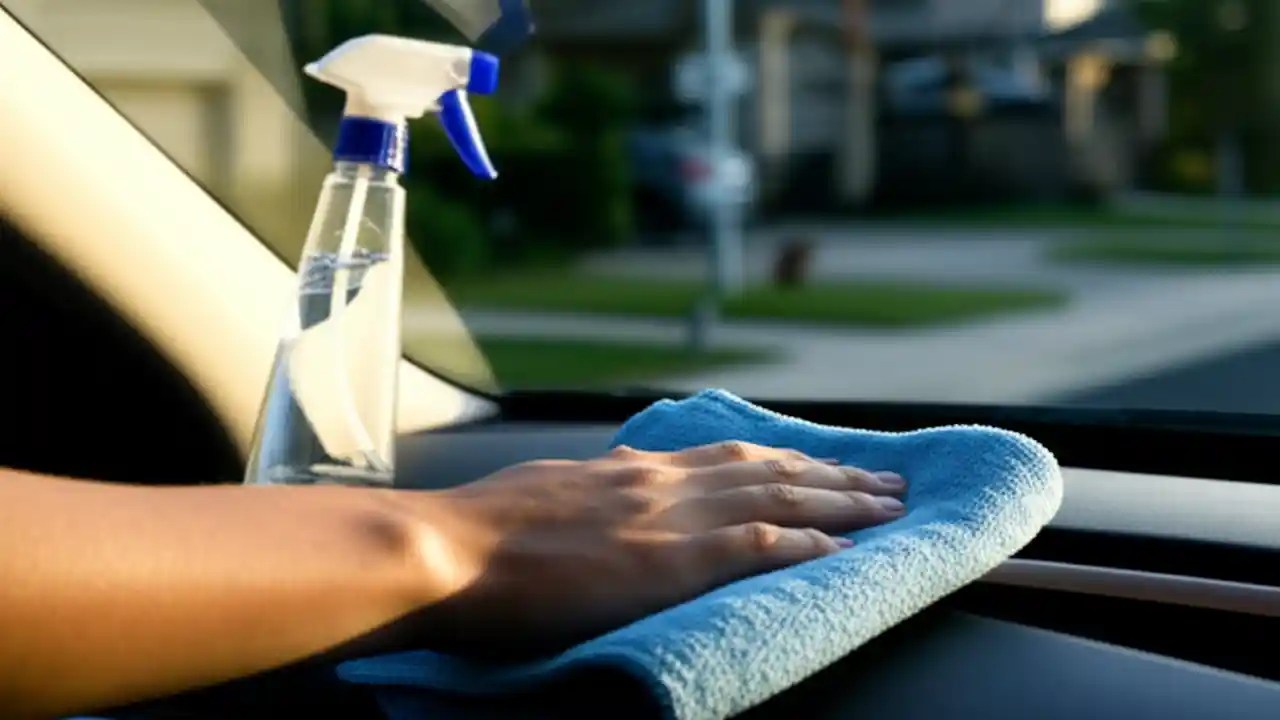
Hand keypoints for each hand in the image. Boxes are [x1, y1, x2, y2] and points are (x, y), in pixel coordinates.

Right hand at [412, 442, 906, 658]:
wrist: (450, 547)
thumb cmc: (483, 528)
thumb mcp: (547, 490)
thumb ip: (595, 488)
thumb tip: (615, 482)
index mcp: (632, 469)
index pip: (729, 456)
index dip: (787, 460)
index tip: (826, 462)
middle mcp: (661, 482)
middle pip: (769, 471)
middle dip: (835, 476)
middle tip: (887, 479)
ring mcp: (667, 520)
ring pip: (775, 499)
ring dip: (840, 502)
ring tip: (889, 507)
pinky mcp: (667, 564)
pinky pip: (754, 547)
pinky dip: (804, 544)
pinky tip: (842, 549)